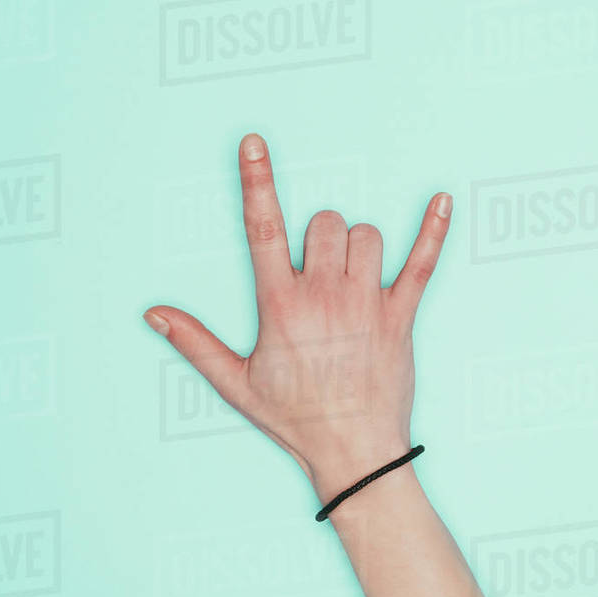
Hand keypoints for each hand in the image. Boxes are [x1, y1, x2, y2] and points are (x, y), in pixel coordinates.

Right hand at [143, 133, 451, 503]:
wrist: (354, 452)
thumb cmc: (295, 418)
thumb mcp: (236, 383)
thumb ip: (195, 342)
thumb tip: (154, 314)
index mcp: (281, 306)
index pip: (262, 228)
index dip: (256, 181)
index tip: (254, 144)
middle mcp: (324, 296)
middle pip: (325, 223)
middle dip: (319, 236)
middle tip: (317, 272)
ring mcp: (366, 304)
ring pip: (366, 235)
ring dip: (357, 245)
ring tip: (350, 276)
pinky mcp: (400, 316)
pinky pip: (421, 264)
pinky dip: (434, 231)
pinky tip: (443, 200)